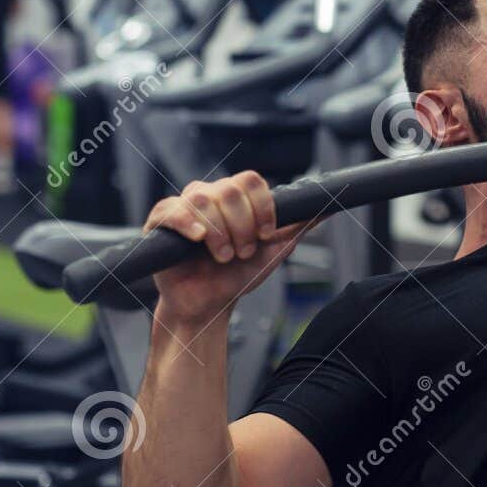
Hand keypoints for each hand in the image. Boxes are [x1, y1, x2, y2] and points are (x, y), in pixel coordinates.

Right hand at [145, 171, 308, 326]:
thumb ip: (297, 227)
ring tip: (221, 256)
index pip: (250, 181)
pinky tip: (198, 239)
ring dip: (220, 233)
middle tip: (241, 252)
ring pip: (204, 199)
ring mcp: (184, 207)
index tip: (265, 234)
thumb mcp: (274, 251)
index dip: (262, 207)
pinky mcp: (160, 222)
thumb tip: (326, 207)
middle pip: (230, 189)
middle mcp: (210, 196)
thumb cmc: (236, 277)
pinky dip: (188, 223)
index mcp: (235, 198)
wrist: (208, 305)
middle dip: (242, 226)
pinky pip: (172, 209)